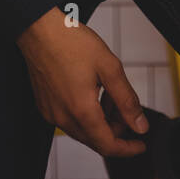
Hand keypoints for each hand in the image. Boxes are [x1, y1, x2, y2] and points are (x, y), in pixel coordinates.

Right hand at [16, 7, 147, 157]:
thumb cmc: (71, 42)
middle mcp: (63, 118)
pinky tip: (92, 92)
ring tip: (110, 94)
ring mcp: (51, 113)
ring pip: (83, 130)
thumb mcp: (109, 67)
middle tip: (127, 108)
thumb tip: (140, 125)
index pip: (107, 146)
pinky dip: (85, 114)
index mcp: (81, 111)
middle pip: (95, 140)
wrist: (39, 29)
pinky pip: (69, 120)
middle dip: (116, 130)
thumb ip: (127, 100)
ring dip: (101, 121)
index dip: (127, 149)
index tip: (140, 145)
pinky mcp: (45, 106)